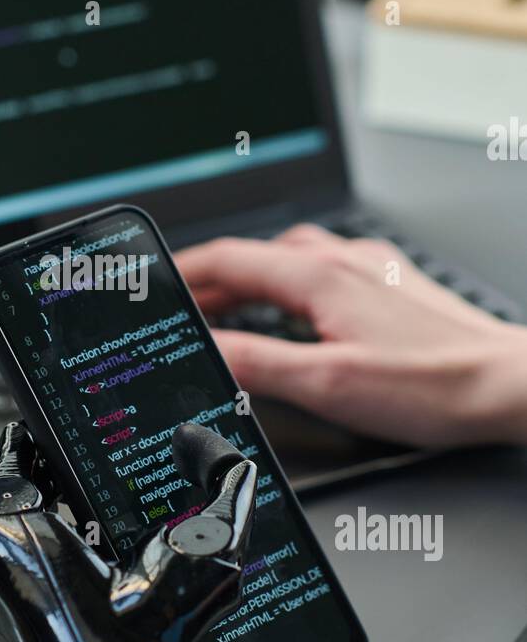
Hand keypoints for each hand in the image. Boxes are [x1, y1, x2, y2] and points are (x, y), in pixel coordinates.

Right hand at [176, 224, 526, 447]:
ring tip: (226, 311)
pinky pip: (319, 274)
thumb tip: (202, 350)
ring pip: (289, 262)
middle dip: (209, 282)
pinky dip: (286, 288)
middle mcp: (343, 261)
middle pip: (254, 258)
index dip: (180, 271)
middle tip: (180, 309)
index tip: (150, 283)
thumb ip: (256, 363)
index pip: (226, 259)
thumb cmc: (434, 384)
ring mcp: (369, 270)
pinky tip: (293, 314)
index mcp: (318, 275)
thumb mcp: (326, 383)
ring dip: (249, 282)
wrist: (509, 384)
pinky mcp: (389, 287)